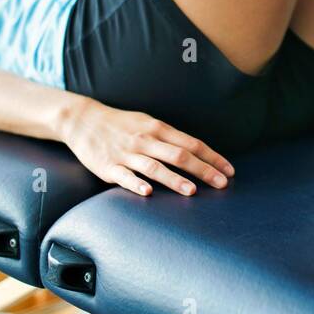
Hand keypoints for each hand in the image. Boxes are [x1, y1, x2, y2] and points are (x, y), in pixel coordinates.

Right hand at [61, 98, 235, 196]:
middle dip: (203, 170)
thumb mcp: (148, 123)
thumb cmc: (122, 124)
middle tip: (222, 184)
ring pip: (154, 167)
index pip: (192, 144)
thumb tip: (197, 152)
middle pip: (179, 155)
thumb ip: (170, 138)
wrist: (84, 120)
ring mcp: (127, 153)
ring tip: (192, 191)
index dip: (212, 157)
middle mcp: (146, 140)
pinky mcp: (109, 166)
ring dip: (174, 179)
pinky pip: (125, 176)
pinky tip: (148, 192)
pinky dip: (137, 184)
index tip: (229, 171)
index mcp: (158, 128)